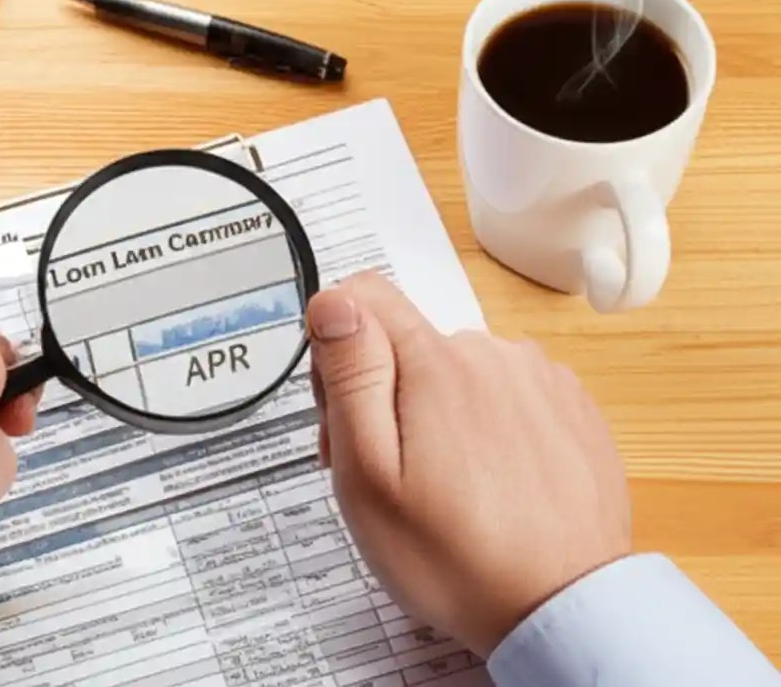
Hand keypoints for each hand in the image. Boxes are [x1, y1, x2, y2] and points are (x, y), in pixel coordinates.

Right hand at [306, 272, 630, 655]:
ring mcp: (540, 380)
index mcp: (437, 362)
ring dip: (434, 413)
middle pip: (408, 340)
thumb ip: (350, 376)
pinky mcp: (570, 409)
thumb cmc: (454, 555)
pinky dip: (485, 428)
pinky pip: (505, 395)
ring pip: (457, 370)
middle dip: (382, 395)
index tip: (341, 412)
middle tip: (385, 475)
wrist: (562, 609)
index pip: (363, 294)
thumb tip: (333, 300)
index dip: (335, 348)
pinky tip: (486, 485)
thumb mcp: (369, 473)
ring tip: (440, 489)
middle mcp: (494, 353)